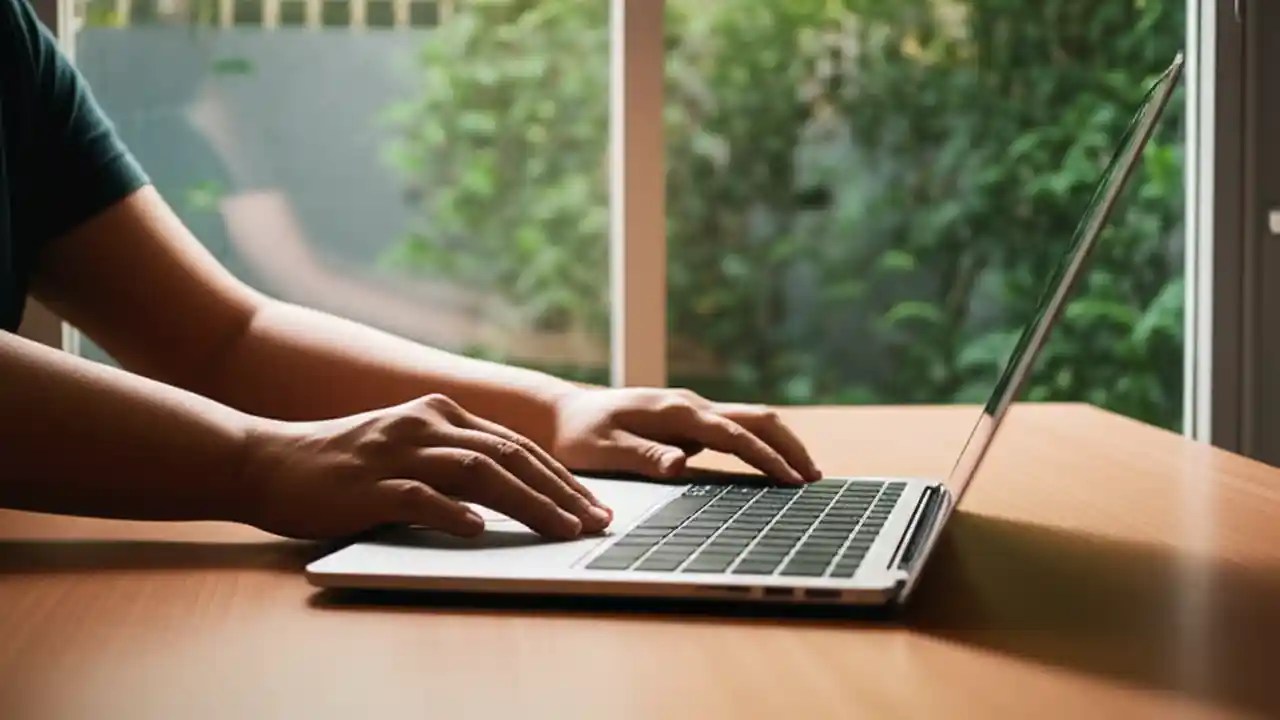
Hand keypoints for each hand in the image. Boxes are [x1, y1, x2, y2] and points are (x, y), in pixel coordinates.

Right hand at [239, 394, 611, 539]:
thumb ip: (455, 459)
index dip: (562, 476)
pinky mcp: (367, 484)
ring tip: (561, 529)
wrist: (268, 461)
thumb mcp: (408, 448)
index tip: (595, 506)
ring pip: (478, 473)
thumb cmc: (343, 464)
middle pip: (510, 456)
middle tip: (596, 522)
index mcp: (441, 414)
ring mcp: (397, 452)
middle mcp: (426, 425)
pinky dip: (451, 514)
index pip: (518, 445)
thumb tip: (512, 492)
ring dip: (526, 503)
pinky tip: (479, 531)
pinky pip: (417, 497)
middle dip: (560, 491)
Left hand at [548, 388, 821, 483]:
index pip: (733, 435)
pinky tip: (772, 468)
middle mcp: (690, 405)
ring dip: (779, 444)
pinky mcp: (689, 422)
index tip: (791, 481)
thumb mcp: (602, 450)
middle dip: (788, 446)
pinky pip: (734, 431)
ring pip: (750, 421)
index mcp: (675, 411)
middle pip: (755, 418)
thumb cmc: (579, 435)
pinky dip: (761, 446)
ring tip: (804, 475)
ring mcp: (692, 411)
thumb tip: (682, 463)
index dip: (766, 458)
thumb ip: (643, 456)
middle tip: (814, 478)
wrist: (561, 413)